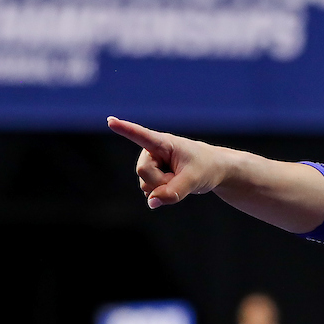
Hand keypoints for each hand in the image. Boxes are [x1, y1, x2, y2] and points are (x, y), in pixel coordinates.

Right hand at [108, 117, 226, 207]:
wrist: (213, 171)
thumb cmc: (205, 168)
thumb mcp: (193, 180)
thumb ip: (172, 192)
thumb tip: (151, 203)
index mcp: (164, 143)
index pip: (141, 135)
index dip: (124, 129)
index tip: (110, 121)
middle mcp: (152, 152)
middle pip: (143, 171)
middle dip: (160, 181)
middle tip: (179, 177)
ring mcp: (150, 165)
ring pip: (145, 184)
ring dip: (163, 188)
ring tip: (179, 178)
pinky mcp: (151, 177)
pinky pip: (149, 192)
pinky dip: (162, 194)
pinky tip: (173, 185)